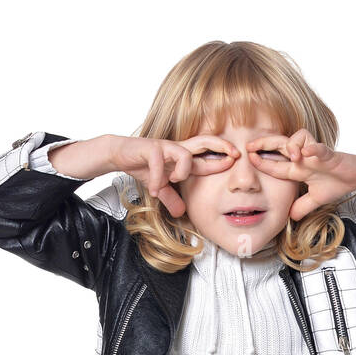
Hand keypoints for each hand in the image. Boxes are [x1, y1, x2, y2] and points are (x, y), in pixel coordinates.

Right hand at [106, 134, 240, 215]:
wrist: (119, 154)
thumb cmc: (142, 166)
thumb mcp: (160, 187)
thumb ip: (171, 198)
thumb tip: (180, 213)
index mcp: (182, 157)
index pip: (206, 156)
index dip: (221, 158)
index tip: (235, 161)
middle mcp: (177, 149)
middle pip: (204, 141)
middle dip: (220, 146)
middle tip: (233, 156)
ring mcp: (165, 147)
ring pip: (185, 155)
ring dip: (182, 172)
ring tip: (173, 182)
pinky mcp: (150, 148)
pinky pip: (159, 163)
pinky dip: (158, 179)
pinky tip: (154, 190)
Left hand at [244, 129, 355, 220]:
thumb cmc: (337, 183)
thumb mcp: (316, 200)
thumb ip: (302, 207)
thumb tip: (290, 218)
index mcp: (299, 169)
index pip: (276, 164)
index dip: (262, 162)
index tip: (248, 159)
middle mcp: (303, 158)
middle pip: (281, 146)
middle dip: (265, 144)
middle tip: (250, 146)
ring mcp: (315, 154)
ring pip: (298, 140)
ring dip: (291, 145)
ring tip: (293, 156)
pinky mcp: (329, 154)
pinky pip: (319, 147)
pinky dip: (313, 148)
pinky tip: (306, 152)